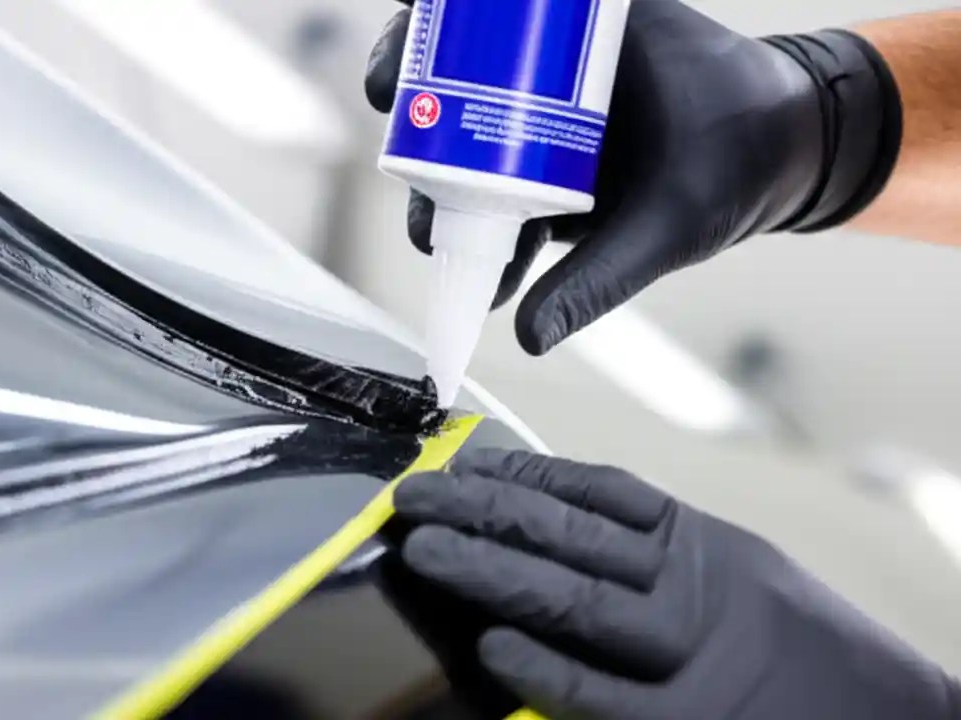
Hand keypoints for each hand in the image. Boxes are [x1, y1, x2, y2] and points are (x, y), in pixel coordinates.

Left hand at [367, 1, 894, 353]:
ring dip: (430, 43)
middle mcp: (524, 134)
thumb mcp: (653, 241)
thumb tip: (527, 341)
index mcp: (529, 190)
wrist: (790, 116)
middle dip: (413, 112)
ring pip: (466, 60)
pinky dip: (485, 2)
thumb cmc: (721, 187)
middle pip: (444, 124)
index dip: (424, 198)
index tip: (415, 191)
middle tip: (393, 90)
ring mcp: (543, 78)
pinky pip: (518, 9)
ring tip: (419, 22)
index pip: (458, 198)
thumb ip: (593, 287)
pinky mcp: (571, 24)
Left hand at [392, 449, 960, 718]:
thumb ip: (649, 551)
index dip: (520, 476)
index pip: (595, 494)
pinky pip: (602, 696)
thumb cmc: (803, 649)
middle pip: (569, 539)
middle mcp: (692, 589)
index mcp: (700, 544)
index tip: (461, 466)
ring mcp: (688, 658)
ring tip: (427, 548)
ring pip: (575, 600)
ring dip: (494, 571)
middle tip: (413, 497)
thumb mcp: (733, 572)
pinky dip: (546, 670)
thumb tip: (542, 519)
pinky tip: (492, 646)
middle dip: (483, 513)